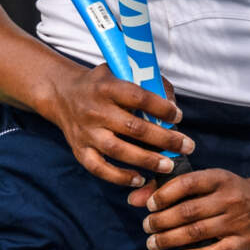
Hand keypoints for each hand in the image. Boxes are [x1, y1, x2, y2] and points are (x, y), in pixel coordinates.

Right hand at [39, 65, 193, 187]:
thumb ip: (147, 83)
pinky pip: (99, 168)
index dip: (161, 108)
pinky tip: (140, 178)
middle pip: (133, 128)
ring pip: (118, 150)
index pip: (138, 97)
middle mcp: (95, 110)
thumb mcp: (119, 71)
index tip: (178, 116)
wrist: (62, 94)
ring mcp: (86, 132)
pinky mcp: (79, 150)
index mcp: (106, 87)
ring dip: (147, 160)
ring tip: (169, 165)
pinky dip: (120, 177)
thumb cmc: (101, 84)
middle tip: (187, 146)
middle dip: (164, 139)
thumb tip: (172, 107)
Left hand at [130, 166, 249, 249]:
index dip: (164, 194)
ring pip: (198, 232)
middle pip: (188, 211)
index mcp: (219, 178)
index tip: (149, 205)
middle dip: (161, 221)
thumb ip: (169, 188)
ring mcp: (239, 221)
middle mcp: (230, 198)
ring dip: (170, 239)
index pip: (187, 183)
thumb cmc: (229, 192)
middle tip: (147, 227)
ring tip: (153, 243)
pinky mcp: (245, 242)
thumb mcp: (207, 182)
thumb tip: (133, 199)